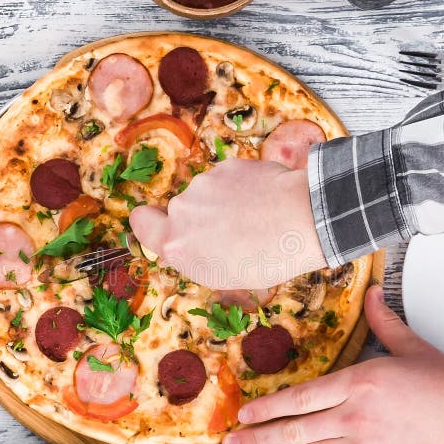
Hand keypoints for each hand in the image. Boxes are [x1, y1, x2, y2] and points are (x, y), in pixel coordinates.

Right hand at [129, 159, 325, 288]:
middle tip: (230, 234)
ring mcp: (204, 184)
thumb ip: (196, 257)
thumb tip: (192, 247)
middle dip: (198, 220)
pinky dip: (240, 188)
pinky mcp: (227, 166)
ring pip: (205, 194)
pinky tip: (263, 200)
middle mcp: (182, 211)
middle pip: (179, 211)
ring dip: (221, 203)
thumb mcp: (224, 277)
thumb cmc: (268, 260)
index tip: (166, 228)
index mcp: (176, 244)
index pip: (140, 223)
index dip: (151, 224)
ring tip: (254, 218)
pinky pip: (226, 179)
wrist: (303, 220)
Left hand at [222, 286, 443, 443]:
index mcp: (360, 383)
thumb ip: (384, 321)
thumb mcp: (415, 348)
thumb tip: (372, 293)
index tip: (245, 413)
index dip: (268, 407)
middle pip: (294, 430)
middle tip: (229, 443)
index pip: (302, 397)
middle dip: (257, 437)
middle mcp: (353, 417)